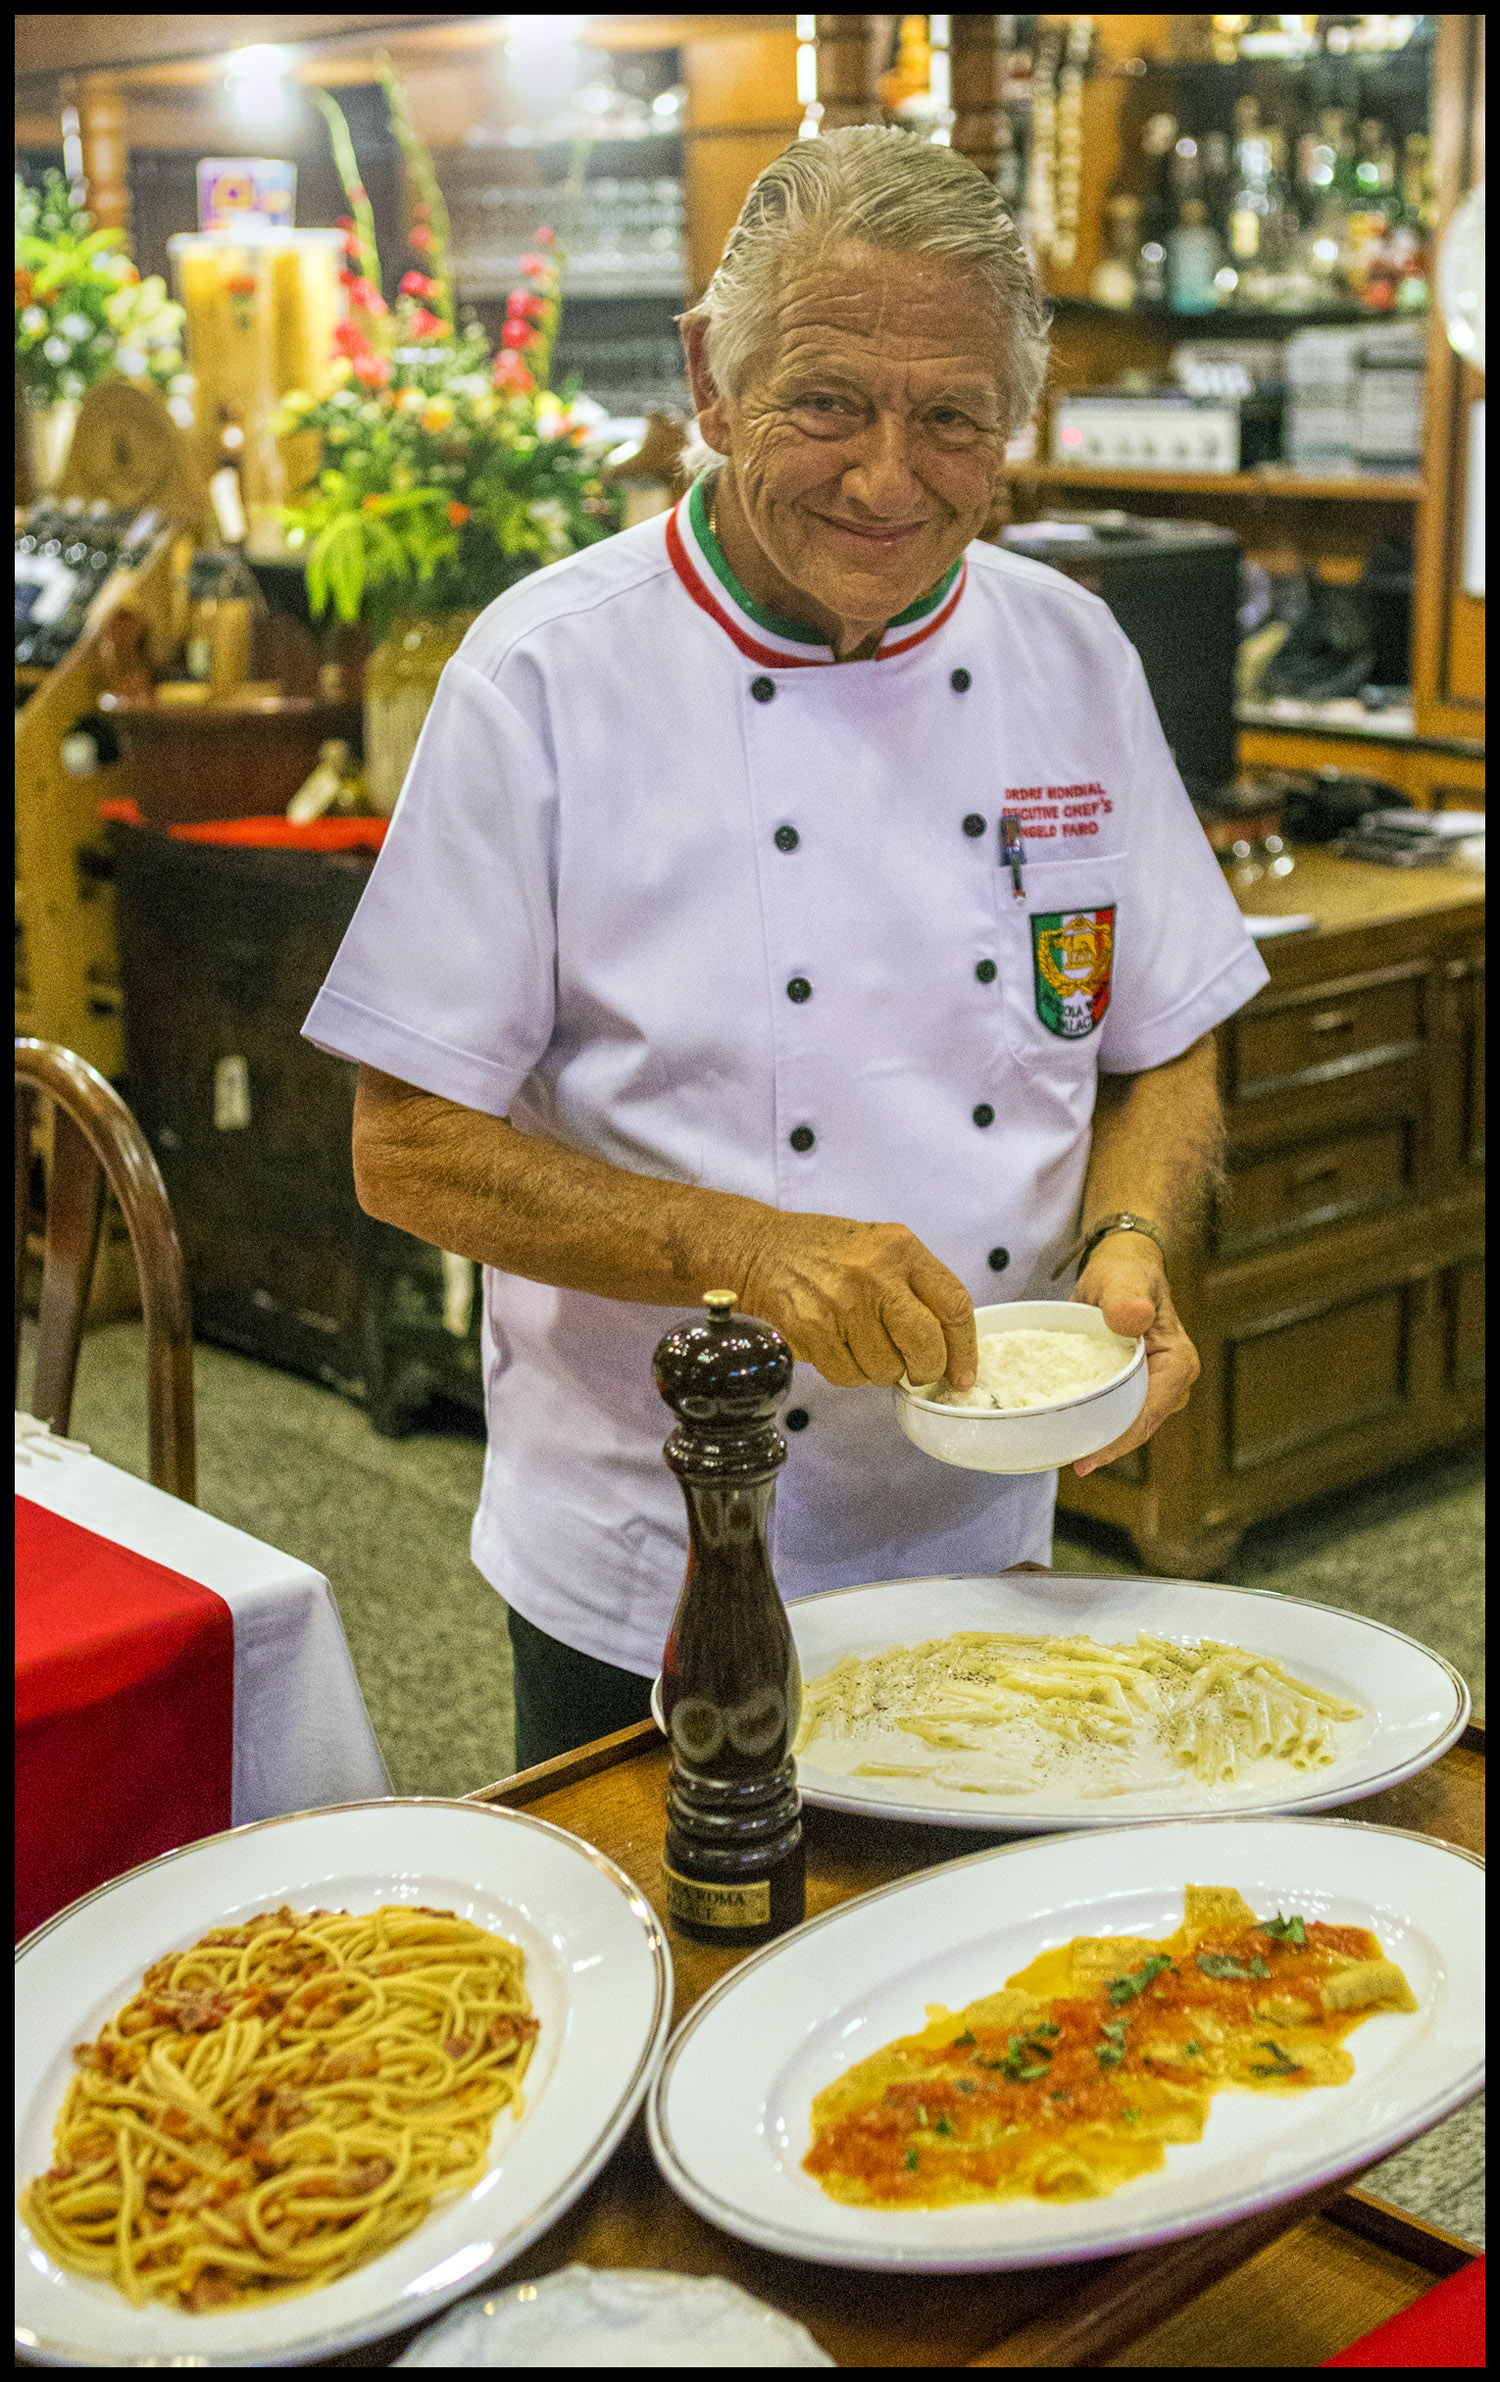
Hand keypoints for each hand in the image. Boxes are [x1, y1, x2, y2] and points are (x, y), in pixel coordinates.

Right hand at [741, 1211, 976, 1391]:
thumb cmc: (824, 1252)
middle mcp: (874, 1275)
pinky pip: (849, 1376)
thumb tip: (950, 1348)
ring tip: (862, 1343)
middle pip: (926, 1345)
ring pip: (886, 1369)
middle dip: (926, 1370)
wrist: (758, 1249)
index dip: (965, 1349)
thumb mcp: (880, 1247)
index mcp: (901, 1249)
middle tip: (917, 1371)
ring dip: (881, 1370)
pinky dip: (849, 1372)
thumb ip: (916, 1286)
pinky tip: (836, 1345)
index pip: (954, 1305)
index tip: (963, 1374)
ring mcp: (841, 1304)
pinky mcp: (812, 1331)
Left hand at [1069, 1233, 1198, 1476]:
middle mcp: (1171, 1381)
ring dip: (1101, 1440)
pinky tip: (1067, 1433)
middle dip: (1109, 1447)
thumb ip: (1126, 1295)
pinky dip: (1095, 1422)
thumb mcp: (1122, 1277)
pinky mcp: (1134, 1387)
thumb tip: (1133, 1316)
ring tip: (1067, 1456)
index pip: (1148, 1411)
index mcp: (1178, 1363)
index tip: (1089, 1456)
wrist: (1122, 1266)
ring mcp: (1154, 1387)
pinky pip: (1116, 1411)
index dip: (1120, 1437)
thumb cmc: (1125, 1269)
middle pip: (1139, 1426)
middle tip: (1072, 1463)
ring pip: (1128, 1424)